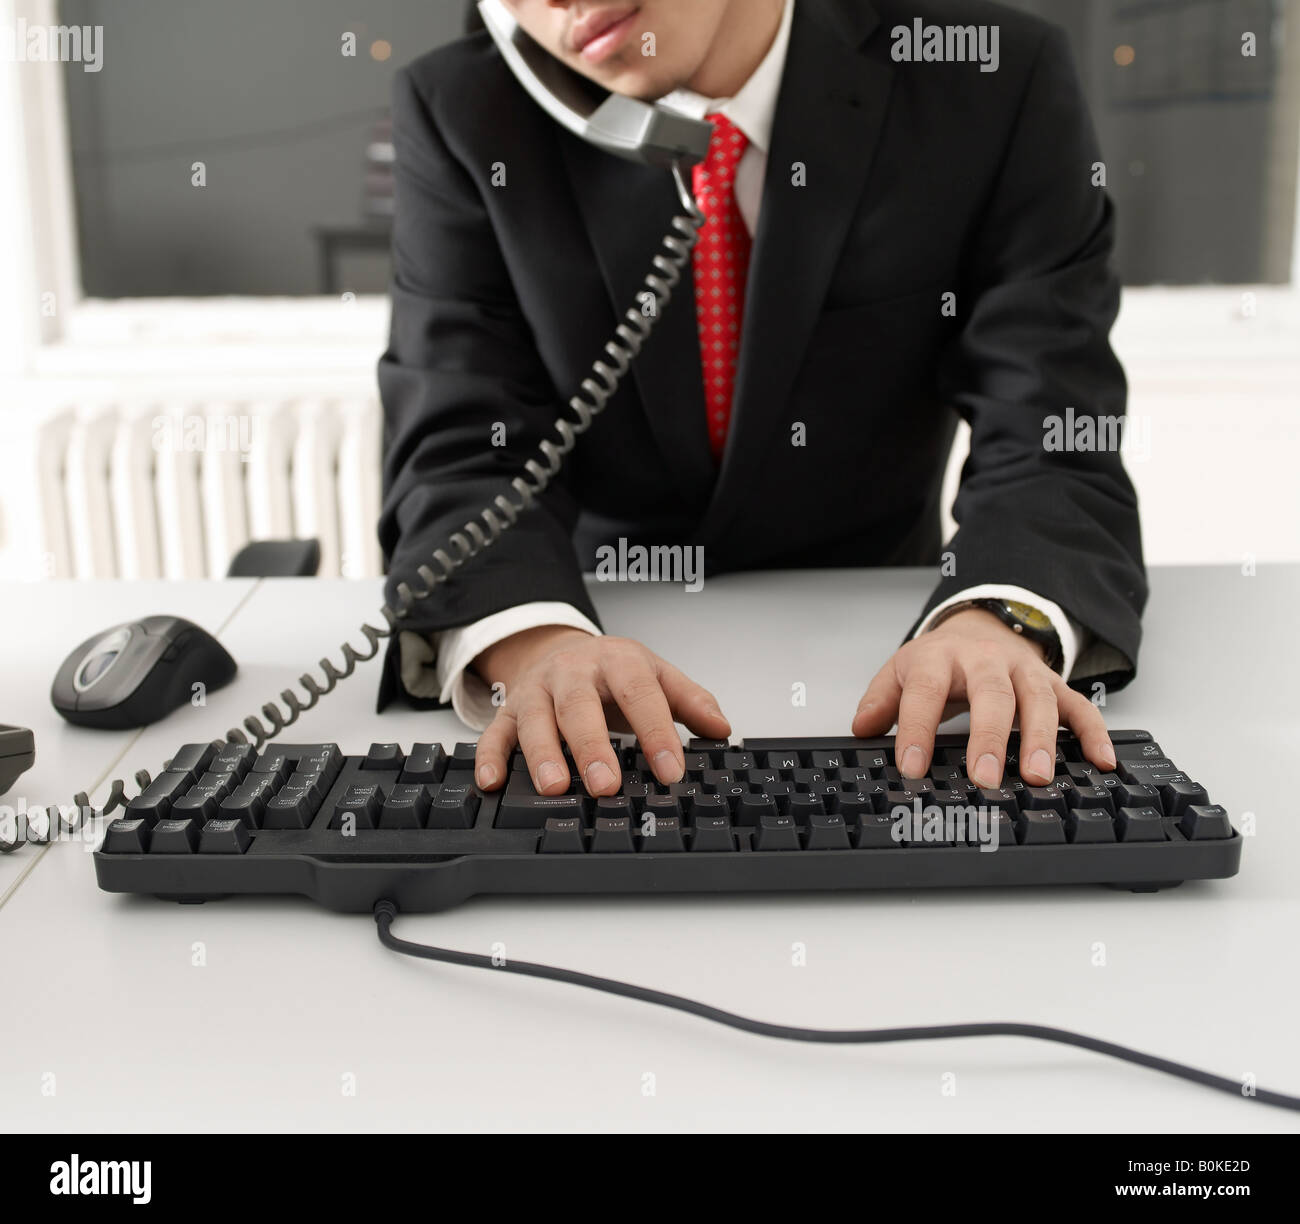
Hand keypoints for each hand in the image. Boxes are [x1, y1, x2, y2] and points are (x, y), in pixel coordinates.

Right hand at [471, 626, 730, 795]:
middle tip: (607, 784)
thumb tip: (720, 729)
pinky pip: (493, 733)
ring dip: (543, 754)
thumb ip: (690, 702)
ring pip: (534, 720)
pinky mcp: (507, 711)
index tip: (670, 770)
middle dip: (592, 747)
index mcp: (617, 661)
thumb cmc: (612, 672)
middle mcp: (572, 672)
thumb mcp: (656, 675)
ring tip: (556, 788)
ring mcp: (537, 691)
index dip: (656, 733)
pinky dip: (489, 757)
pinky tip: (492, 782)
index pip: (640, 695)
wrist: (559, 648)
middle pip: (580, 706)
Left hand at [851, 608, 1115, 786]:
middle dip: (989, 737)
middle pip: (991, 694)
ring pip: (1038, 700)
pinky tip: (1101, 762)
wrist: (982, 627)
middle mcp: (986, 662)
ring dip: (1040, 739)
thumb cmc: (940, 661)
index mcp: (940, 659)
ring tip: (1038, 777)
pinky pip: (1080, 707)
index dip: (917, 729)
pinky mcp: (1055, 685)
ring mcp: (1025, 672)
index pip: (926, 691)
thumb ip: (881, 701)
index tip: (912, 767)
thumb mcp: (901, 672)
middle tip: (984, 778)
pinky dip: (1094, 733)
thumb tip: (861, 730)